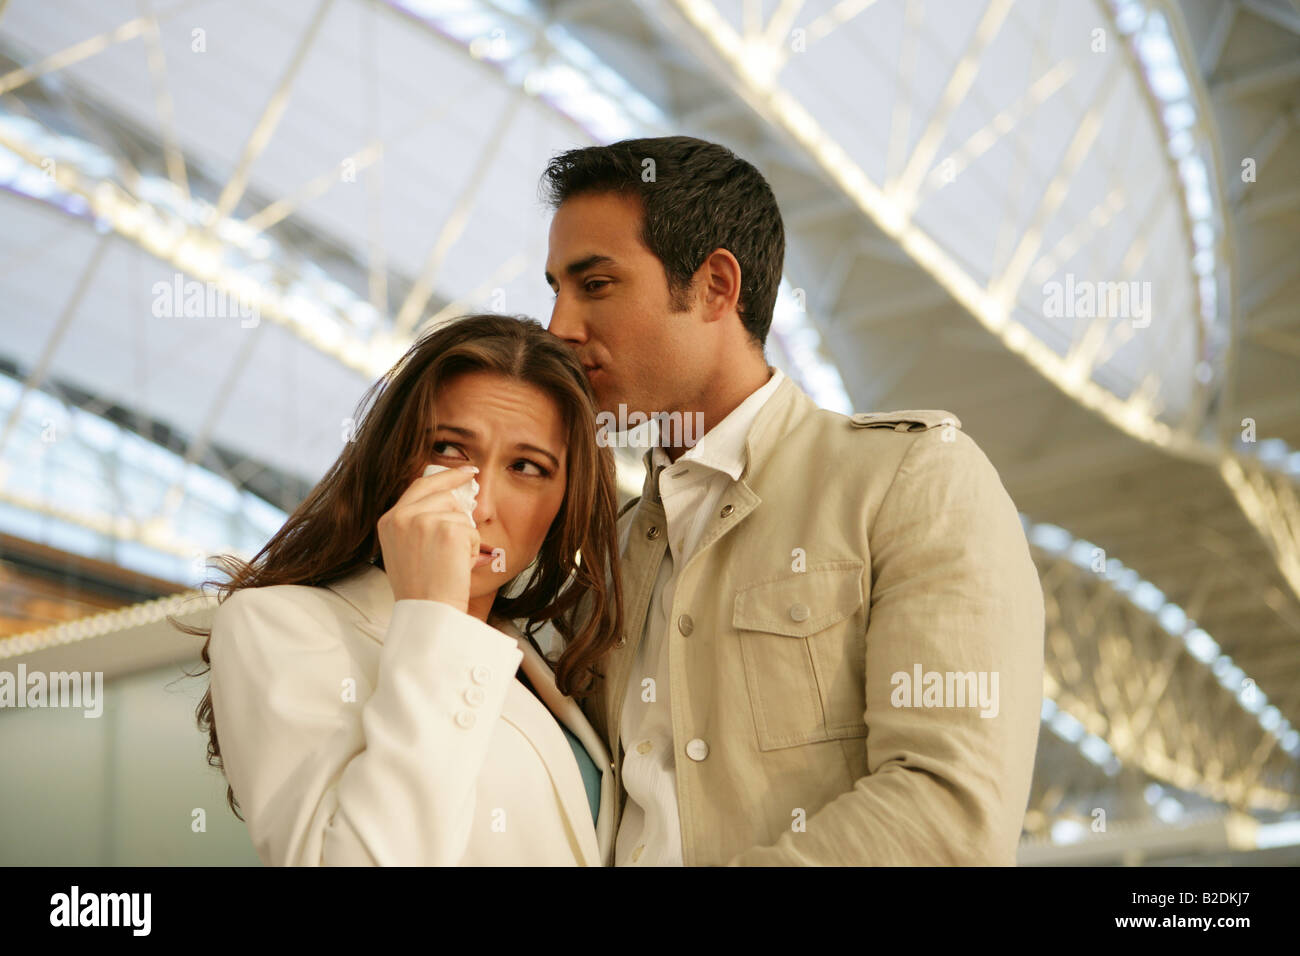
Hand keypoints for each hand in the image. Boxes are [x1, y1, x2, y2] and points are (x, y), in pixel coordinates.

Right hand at [377, 466, 480, 611]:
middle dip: (459, 509)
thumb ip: (417, 523)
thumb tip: (452, 500)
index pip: (421, 486)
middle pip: (444, 495)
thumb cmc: (420, 589)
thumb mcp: (405, 549)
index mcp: (388, 520)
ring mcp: (423, 520)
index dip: (446, 476)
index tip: (467, 472)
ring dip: (463, 537)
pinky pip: (471, 530)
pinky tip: (457, 566)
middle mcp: (402, 516)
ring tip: (450, 562)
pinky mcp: (447, 528)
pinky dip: (471, 549)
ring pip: (460, 514)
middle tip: (465, 517)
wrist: (427, 612)